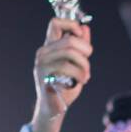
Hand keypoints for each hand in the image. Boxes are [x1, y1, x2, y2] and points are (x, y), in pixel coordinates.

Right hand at [30, 16, 92, 131]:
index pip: (56, 23)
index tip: (81, 36)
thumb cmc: (64, 85)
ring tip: (86, 76)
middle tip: (88, 63)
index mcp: (49, 47)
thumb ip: (80, 47)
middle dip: (86, 51)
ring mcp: (42, 64)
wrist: (54, 108)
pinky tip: (81, 82)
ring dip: (84, 65)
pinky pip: (67, 68)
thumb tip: (85, 28)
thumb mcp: (75, 63)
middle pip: (70, 40)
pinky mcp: (45, 76)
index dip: (72, 25)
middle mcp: (43, 53)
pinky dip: (79, 75)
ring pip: (70, 53)